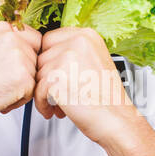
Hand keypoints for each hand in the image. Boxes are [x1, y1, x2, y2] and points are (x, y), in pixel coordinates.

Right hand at [0, 21, 41, 130]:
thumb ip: (7, 45)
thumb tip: (29, 50)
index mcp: (1, 28)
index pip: (33, 37)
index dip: (27, 54)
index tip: (14, 65)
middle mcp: (11, 37)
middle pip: (37, 54)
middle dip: (27, 69)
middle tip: (6, 79)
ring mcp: (19, 56)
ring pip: (35, 73)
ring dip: (22, 86)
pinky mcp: (24, 76)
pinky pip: (32, 90)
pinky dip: (20, 99)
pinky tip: (1, 97)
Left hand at [34, 27, 142, 149]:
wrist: (117, 120)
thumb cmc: (107, 98)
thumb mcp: (94, 63)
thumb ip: (73, 53)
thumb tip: (48, 55)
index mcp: (87, 36)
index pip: (50, 39)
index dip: (49, 59)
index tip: (54, 73)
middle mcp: (77, 42)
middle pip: (42, 56)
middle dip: (46, 77)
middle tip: (56, 92)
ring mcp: (67, 58)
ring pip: (38, 74)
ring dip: (45, 92)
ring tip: (59, 104)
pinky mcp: (57, 77)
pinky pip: (38, 90)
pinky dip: (42, 104)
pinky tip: (53, 110)